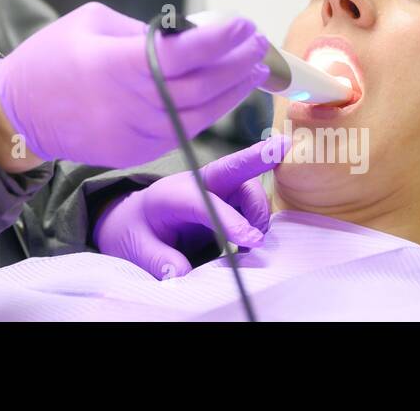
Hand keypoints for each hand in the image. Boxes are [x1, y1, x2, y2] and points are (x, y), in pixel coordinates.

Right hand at [0, 1, 269, 167]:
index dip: (219, 39)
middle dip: (237, 63)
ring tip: (254, 69)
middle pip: (200, 87)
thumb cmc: (51, 56)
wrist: (18, 112)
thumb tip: (190, 36)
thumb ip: (143, 31)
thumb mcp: (91, 22)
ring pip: (199, 115)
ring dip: (233, 91)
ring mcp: (133, 132)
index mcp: (113, 64)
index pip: (182, 54)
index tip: (241, 23)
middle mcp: (127, 103)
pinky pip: (184, 132)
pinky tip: (226, 93)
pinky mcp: (135, 151)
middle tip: (257, 42)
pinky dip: (210, 112)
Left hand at [93, 133, 290, 278]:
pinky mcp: (229, 198)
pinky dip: (261, 220)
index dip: (229, 221)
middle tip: (283, 146)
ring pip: (249, 189)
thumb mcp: (136, 247)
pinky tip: (252, 242)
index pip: (202, 203)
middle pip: (232, 170)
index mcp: (170, 195)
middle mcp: (197, 184)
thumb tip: (182, 273)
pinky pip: (253, 202)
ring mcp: (216, 189)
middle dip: (257, 156)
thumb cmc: (138, 230)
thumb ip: (158, 259)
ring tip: (251, 245)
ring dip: (259, 212)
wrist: (139, 219)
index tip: (251, 241)